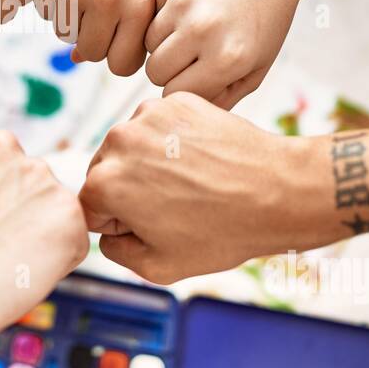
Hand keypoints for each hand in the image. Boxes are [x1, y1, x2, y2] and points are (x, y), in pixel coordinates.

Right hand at [0, 128, 89, 346]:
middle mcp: (5, 147)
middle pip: (23, 180)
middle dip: (16, 210)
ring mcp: (40, 177)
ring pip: (50, 208)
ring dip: (38, 233)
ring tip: (7, 263)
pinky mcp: (69, 212)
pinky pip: (72, 239)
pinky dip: (58, 260)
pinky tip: (28, 274)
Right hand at [31, 0, 156, 74]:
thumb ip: (125, 29)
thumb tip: (79, 58)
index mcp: (139, 5)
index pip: (123, 65)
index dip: (119, 52)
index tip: (119, 35)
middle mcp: (107, 1)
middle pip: (93, 53)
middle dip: (94, 37)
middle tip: (99, 7)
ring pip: (66, 35)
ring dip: (73, 18)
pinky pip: (46, 14)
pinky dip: (54, 0)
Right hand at [79, 94, 328, 283]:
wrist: (278, 192)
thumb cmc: (223, 232)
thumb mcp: (159, 266)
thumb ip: (116, 252)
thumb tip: (109, 232)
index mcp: (105, 183)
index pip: (90, 207)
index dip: (118, 224)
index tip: (151, 226)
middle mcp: (119, 141)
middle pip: (106, 171)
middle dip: (129, 189)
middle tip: (174, 206)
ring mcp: (148, 115)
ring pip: (132, 146)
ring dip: (149, 163)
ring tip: (191, 183)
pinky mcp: (177, 101)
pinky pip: (160, 125)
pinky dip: (173, 140)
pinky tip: (201, 160)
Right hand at [145, 0, 314, 108]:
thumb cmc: (266, 17)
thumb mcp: (257, 66)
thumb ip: (222, 98)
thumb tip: (182, 113)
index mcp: (228, 58)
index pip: (175, 94)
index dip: (185, 88)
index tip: (198, 77)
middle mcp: (203, 30)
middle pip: (155, 72)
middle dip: (170, 68)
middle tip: (193, 53)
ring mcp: (183, 1)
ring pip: (147, 43)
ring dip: (165, 41)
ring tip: (193, 28)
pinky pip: (149, 11)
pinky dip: (164, 13)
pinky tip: (191, 3)